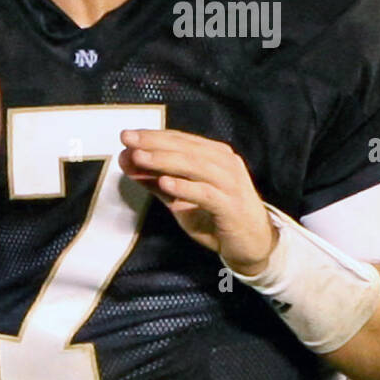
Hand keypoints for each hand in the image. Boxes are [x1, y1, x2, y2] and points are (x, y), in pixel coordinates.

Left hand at [117, 128, 276, 274]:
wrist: (252, 244)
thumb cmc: (216, 217)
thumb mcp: (181, 198)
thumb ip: (156, 179)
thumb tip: (127, 160)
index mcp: (215, 155)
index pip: (181, 140)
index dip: (154, 136)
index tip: (127, 135)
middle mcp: (225, 163)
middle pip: (186, 148)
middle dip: (155, 143)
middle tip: (128, 140)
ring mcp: (231, 183)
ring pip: (196, 166)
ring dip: (165, 161)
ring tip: (140, 158)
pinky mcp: (232, 206)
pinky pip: (206, 193)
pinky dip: (185, 187)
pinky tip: (165, 183)